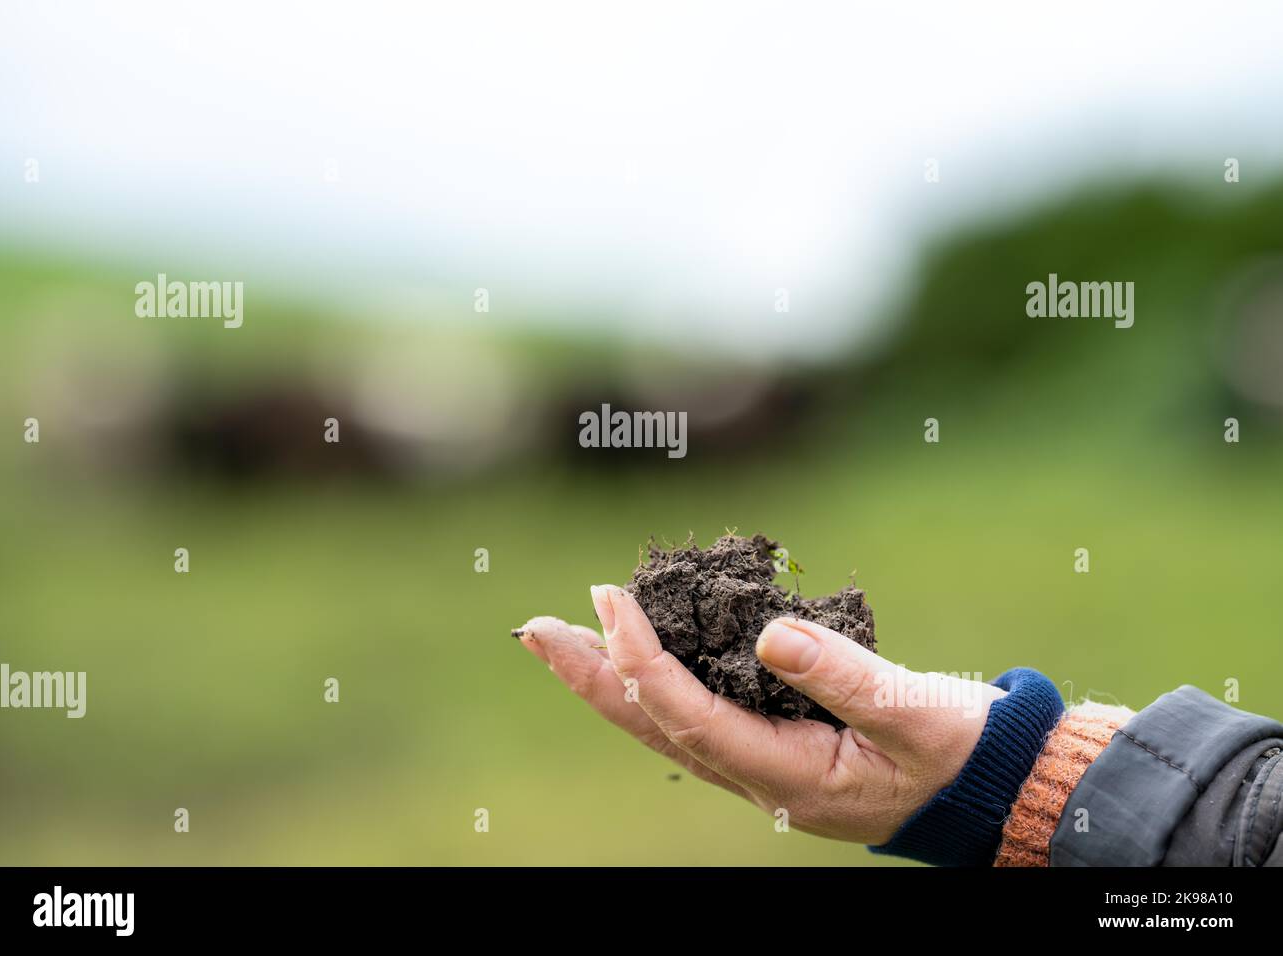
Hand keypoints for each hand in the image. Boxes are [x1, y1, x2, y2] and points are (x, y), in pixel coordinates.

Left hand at [516, 584, 1004, 843]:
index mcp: (787, 776)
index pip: (689, 716)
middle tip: (535, 630)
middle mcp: (759, 776)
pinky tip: (638, 646)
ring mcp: (760, 763)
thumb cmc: (960, 752)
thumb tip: (770, 634)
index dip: (642, 659)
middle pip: (652, 726)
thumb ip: (846, 677)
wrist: (990, 787)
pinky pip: (695, 710)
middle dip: (592, 676)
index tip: (609, 599)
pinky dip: (655, 676)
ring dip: (611, 677)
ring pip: (665, 721)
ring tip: (562, 634)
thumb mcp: (916, 714)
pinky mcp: (772, 742)